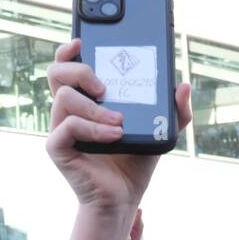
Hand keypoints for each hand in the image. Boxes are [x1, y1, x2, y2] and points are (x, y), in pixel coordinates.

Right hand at [45, 39, 192, 209]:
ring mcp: (60, 129)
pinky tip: (114, 135)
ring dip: (94, 106)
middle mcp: (68, 111)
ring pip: (63, 96)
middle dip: (79, 70)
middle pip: (56, 72)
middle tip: (104, 87)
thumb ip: (174, 110)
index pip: (66, 65)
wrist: (124, 197)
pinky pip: (68, 126)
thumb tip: (182, 85)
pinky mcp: (58, 148)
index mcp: (85, 99)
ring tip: (119, 121)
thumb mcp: (160, 131)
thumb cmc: (135, 162)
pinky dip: (93, 128)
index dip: (68, 50)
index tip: (82, 41)